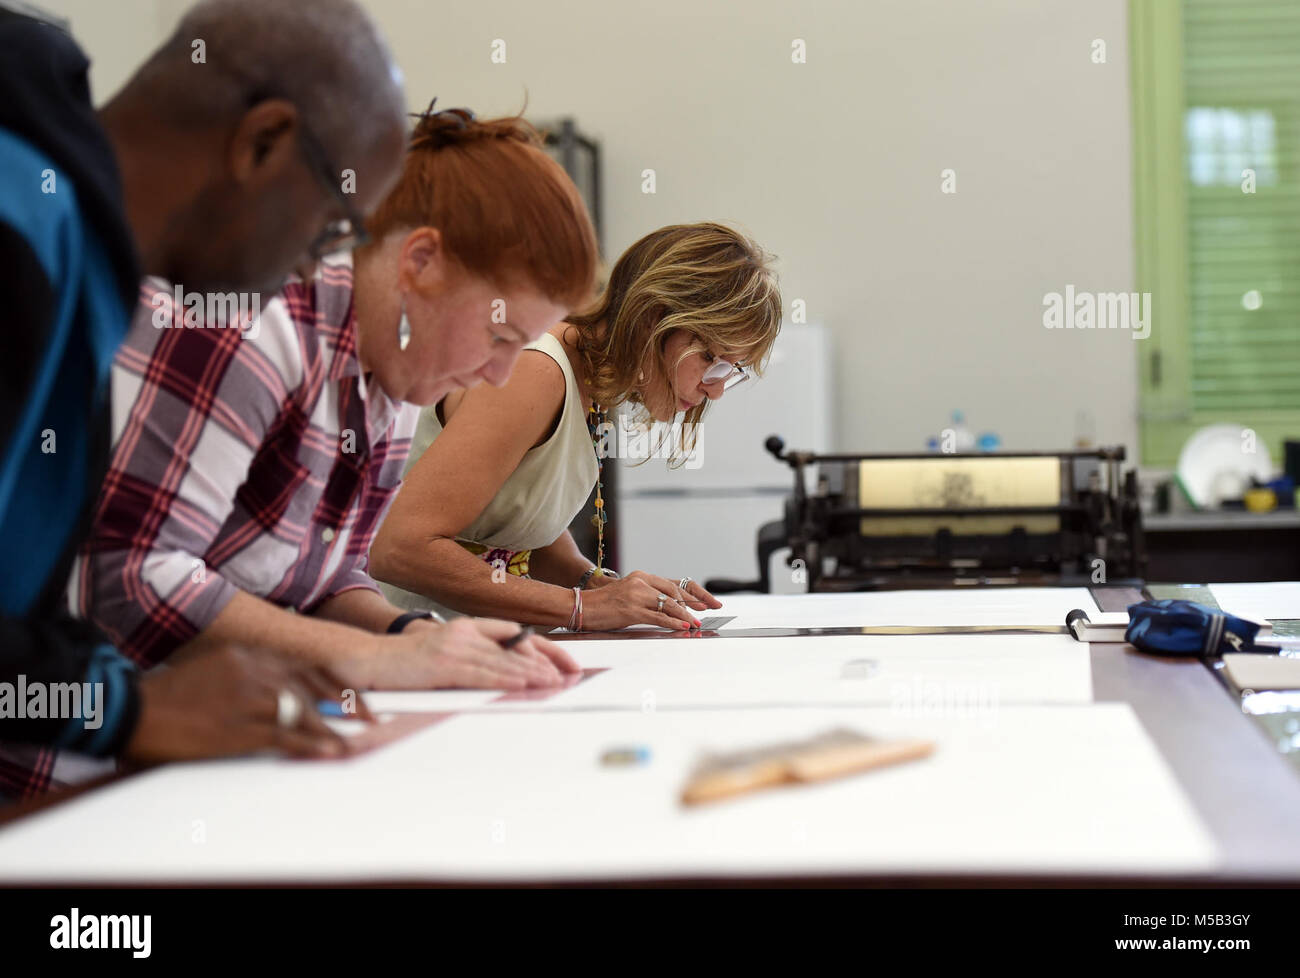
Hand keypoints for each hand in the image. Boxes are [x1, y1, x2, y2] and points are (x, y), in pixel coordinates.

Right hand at [124, 644, 361, 764]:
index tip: (354, 695)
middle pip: (312, 685)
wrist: (131, 709)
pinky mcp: (237, 728)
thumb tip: (278, 691)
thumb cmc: (168, 697)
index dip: (334, 682)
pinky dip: (312, 744)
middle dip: (346, 702)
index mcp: (246, 654)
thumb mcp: (211, 670)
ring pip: (303, 710)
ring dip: (333, 728)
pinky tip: (331, 750)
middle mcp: (251, 670)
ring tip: (354, 740)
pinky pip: (285, 735)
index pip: (302, 666)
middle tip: (370, 716)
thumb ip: (245, 674)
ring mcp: (246, 698)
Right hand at [359, 616, 578, 688]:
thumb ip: (471, 655)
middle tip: (570, 674)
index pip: (514, 634)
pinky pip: (481, 674)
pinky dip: (504, 680)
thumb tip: (504, 672)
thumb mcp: (442, 651)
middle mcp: (463, 632)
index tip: (563, 662)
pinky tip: (522, 684)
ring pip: (502, 661)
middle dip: (545, 662)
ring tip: (554, 682)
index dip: (541, 647)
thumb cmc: (404, 662)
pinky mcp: (443, 665)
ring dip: (531, 673)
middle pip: (513, 647)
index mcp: (466, 626)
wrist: (368, 659)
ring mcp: (453, 647)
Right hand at [590, 570, 720, 612]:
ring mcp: (636, 595)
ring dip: (686, 615)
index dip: (692, 593)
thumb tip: (669, 608)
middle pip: (675, 592)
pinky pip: (658, 617)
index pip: (673, 584)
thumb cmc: (603, 605)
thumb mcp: (628, 595)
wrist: (580, 607)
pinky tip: (682, 627)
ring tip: (697, 623)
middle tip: (709, 609)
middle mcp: (640, 582)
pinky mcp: (631, 610)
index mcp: (641, 577)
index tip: (706, 600)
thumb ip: (647, 598)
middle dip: (695, 602)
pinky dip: (673, 623)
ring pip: (669, 604)